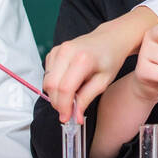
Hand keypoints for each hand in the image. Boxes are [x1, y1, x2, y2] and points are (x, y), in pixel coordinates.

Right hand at [43, 6, 157, 122]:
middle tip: (69, 111)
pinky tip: (69, 83)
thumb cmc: (110, 58)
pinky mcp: (53, 51)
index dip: (64, 107)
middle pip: (51, 86)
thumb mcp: (103, 82)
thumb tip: (75, 117)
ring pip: (47, 81)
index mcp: (82, 59)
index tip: (67, 118)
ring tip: (72, 95)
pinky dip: (54, 84)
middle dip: (58, 103)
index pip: (64, 89)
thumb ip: (86, 99)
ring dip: (55, 94)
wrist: (110, 39)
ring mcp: (58, 50)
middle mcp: (66, 51)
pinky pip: (47, 74)